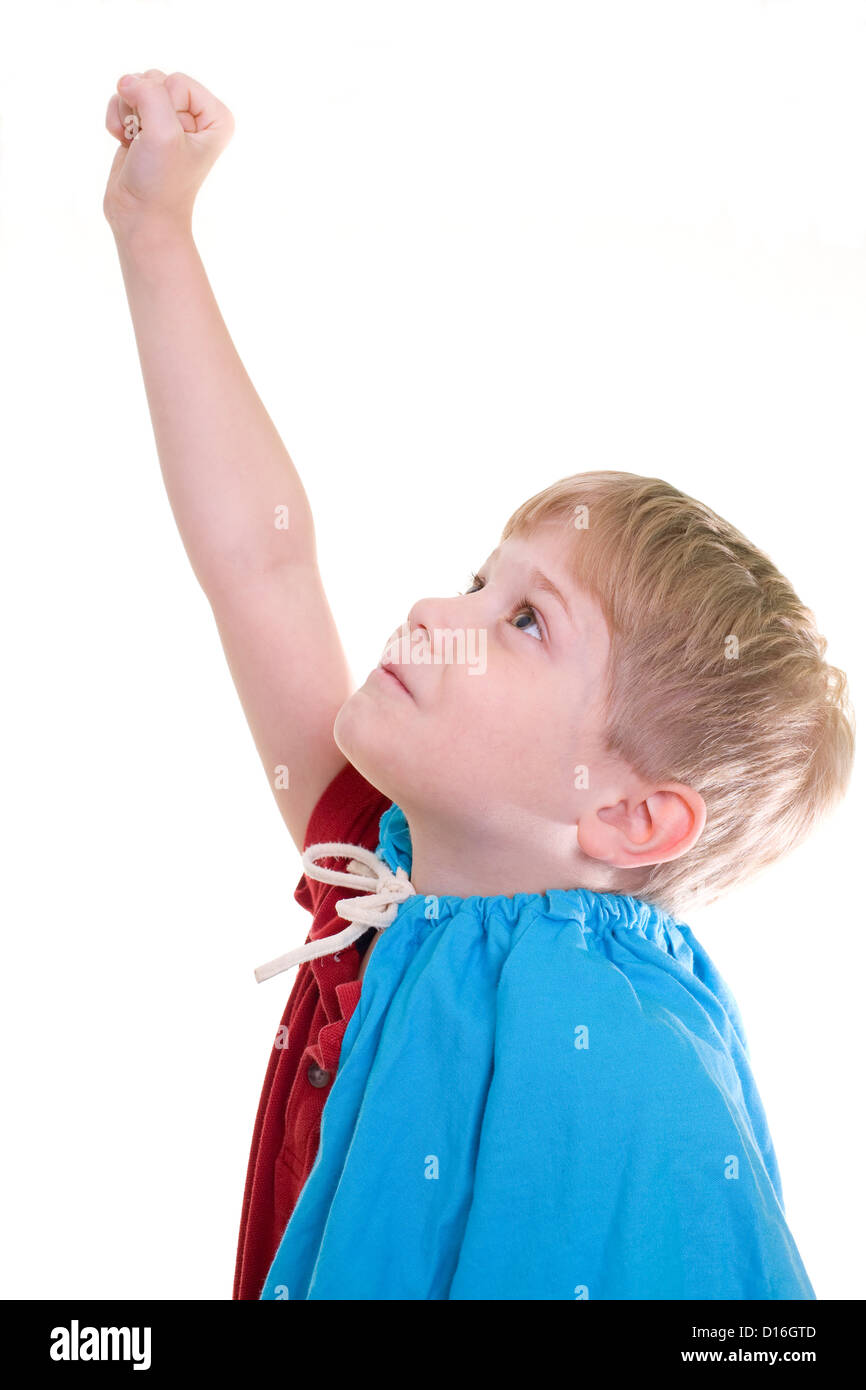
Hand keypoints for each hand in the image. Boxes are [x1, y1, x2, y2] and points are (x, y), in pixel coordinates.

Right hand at [103, 69, 234, 234]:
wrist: (142, 218)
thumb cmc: (161, 183)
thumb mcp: (162, 133)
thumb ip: (148, 93)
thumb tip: (126, 81)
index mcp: (215, 117)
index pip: (177, 82)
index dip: (163, 109)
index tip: (166, 142)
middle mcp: (194, 114)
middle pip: (155, 80)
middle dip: (143, 109)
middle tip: (149, 143)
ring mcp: (168, 119)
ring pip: (136, 87)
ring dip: (128, 114)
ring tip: (138, 144)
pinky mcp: (144, 126)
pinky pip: (122, 99)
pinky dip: (117, 120)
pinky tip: (125, 143)